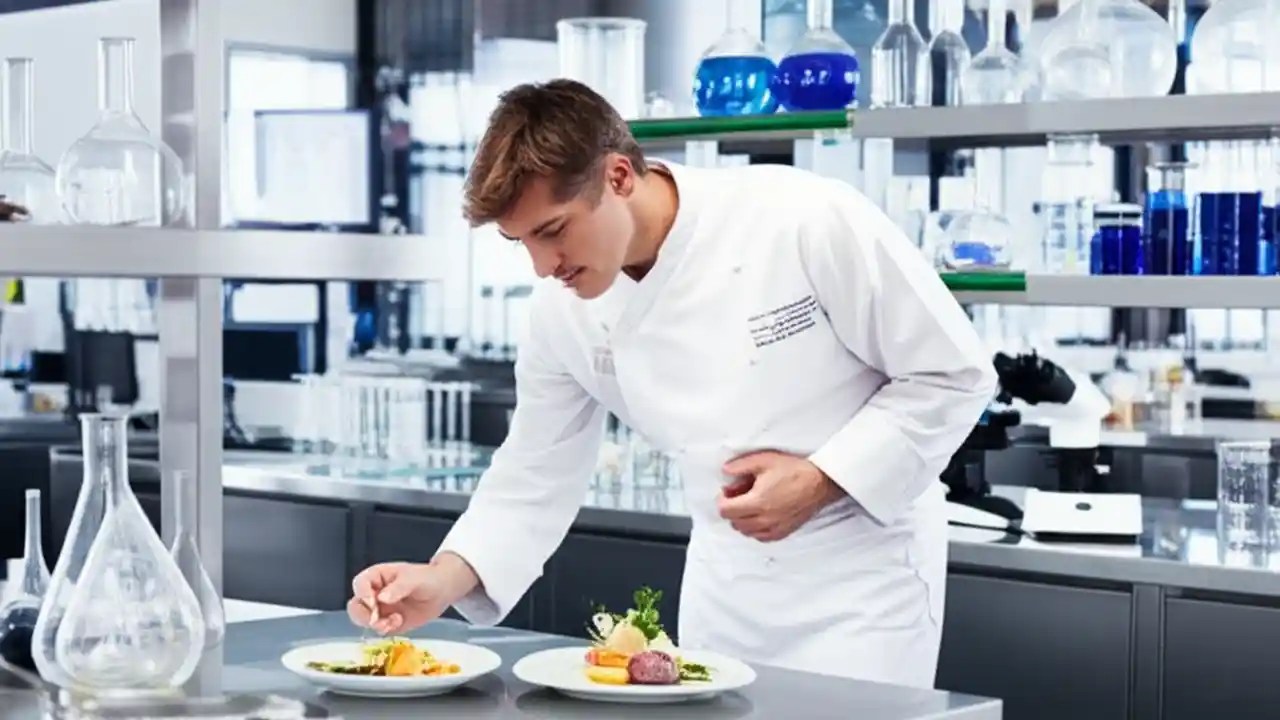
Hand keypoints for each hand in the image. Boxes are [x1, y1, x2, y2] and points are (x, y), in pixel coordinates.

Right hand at [346, 552, 479, 634]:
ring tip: (392, 622)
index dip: (362, 593)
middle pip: (356, 605)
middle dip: (364, 615)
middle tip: (378, 619)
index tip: (373, 602)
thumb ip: (399, 587)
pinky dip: (385, 630)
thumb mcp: (415, 578)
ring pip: (364, 620)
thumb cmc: (428, 578)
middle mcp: (374, 593)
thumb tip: (382, 598)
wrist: (442, 592)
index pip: (360, 583)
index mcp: (377, 576)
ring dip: (375, 624)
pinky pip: (378, 629)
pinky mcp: (387, 622)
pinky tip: (399, 623)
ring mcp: (380, 609)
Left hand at [717, 451, 843, 541]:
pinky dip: (755, 529)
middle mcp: (764, 519)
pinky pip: (761, 537)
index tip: (727, 492)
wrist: (820, 482)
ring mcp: (774, 528)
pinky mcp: (783, 532)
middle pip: (734, 522)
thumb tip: (725, 471)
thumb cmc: (795, 471)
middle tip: (738, 495)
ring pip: (746, 532)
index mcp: (757, 502)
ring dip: (742, 520)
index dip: (722, 500)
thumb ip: (740, 466)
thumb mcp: (764, 460)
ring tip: (750, 504)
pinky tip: (760, 516)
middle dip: (731, 509)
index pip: (726, 511)